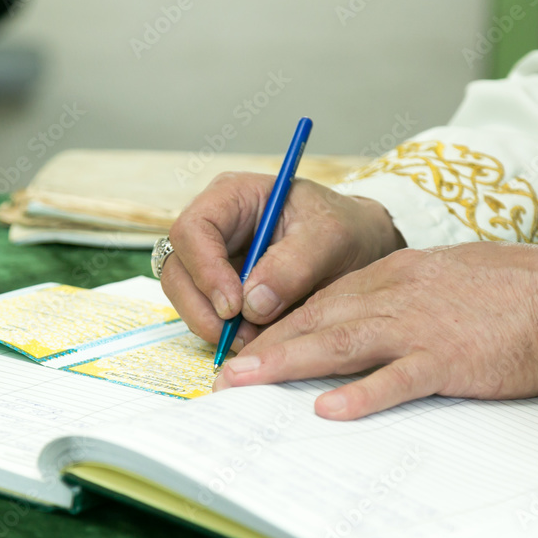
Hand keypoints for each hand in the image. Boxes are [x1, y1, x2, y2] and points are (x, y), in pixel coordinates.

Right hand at [161, 172, 404, 350]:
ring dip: (213, 326)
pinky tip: (258, 340)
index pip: (193, 229)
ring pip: (185, 297)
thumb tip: (252, 303)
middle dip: (202, 308)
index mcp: (233, 197)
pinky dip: (227, 334)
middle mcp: (215, 228)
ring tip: (255, 340)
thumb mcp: (331, 238)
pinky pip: (207, 316)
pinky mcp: (222, 291)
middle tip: (240, 336)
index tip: (234, 306)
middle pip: (178, 269)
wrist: (359, 247)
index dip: (204, 270)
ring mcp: (214, 261)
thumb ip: (294, 266)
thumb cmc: (344, 228)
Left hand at [213, 242, 537, 419]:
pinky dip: (361, 395)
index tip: (249, 347)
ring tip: (244, 384)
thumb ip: (403, 296)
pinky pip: (397, 378)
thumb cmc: (513, 291)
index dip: (281, 325)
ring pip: (341, 342)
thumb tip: (368, 324)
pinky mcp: (450, 359)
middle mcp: (398, 294)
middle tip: (224, 374)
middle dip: (266, 346)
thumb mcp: (447, 277)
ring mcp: (421, 325)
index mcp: (397, 273)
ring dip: (287, 363)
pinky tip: (328, 410)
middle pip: (318, 318)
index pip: (324, 299)